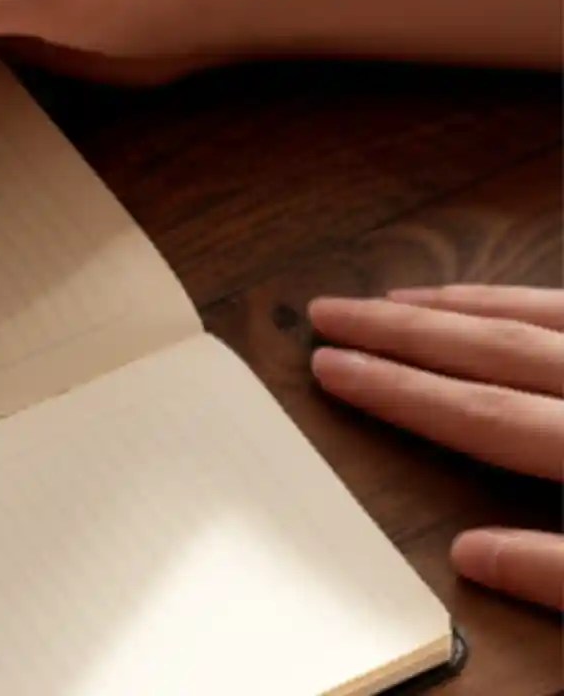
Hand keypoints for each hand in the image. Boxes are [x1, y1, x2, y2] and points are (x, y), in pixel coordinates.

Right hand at [308, 284, 562, 610]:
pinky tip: (503, 302)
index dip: (397, 389)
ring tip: (393, 297)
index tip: (328, 365)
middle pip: (493, 349)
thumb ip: (562, 571)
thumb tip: (466, 555)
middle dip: (401, 329)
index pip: (479, 413)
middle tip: (329, 310)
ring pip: (538, 316)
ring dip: (458, 306)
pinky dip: (526, 298)